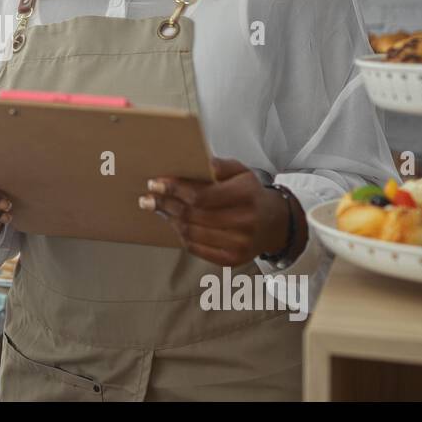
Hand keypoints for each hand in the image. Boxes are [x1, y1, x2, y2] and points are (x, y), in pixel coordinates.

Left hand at [138, 157, 293, 266]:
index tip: (155, 183)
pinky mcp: (232, 259)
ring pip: (190, 233)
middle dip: (165, 204)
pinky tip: (174, 223)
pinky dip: (180, 234)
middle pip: (192, 215)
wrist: (274, 223)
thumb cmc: (250, 193)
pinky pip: (196, 248)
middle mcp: (245, 221)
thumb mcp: (241, 171)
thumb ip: (219, 166)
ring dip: (169, 219)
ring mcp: (239, 244)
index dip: (174, 190)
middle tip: (148, 197)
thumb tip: (197, 162)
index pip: (201, 195)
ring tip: (158, 208)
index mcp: (246, 195)